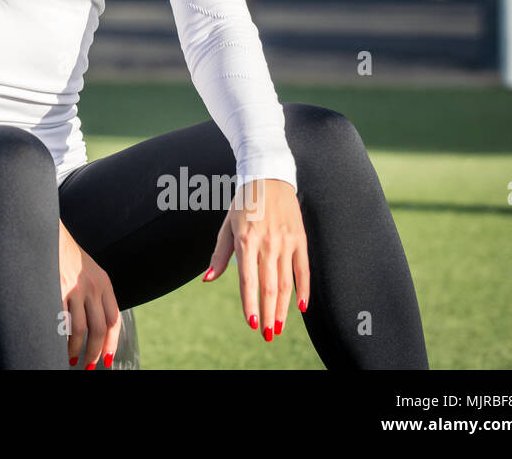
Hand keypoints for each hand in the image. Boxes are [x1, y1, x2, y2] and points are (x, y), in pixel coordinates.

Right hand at [59, 219, 120, 367]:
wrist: (44, 230)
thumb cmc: (63, 252)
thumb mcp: (86, 269)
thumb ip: (94, 292)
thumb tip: (95, 325)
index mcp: (103, 282)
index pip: (113, 320)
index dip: (111, 342)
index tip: (108, 358)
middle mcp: (92, 286)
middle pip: (98, 329)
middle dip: (94, 353)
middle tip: (88, 366)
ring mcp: (74, 288)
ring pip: (80, 330)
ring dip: (75, 349)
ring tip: (70, 357)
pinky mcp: (56, 288)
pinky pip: (61, 321)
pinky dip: (59, 337)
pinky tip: (56, 342)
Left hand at [201, 178, 308, 341]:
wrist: (269, 176)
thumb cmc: (243, 203)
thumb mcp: (227, 225)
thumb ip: (220, 254)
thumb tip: (208, 279)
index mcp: (245, 241)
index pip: (248, 281)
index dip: (249, 304)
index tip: (250, 323)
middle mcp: (267, 243)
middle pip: (269, 287)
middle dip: (267, 313)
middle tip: (267, 334)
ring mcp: (286, 242)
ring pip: (286, 283)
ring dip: (282, 308)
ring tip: (279, 326)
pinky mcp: (300, 239)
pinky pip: (304, 269)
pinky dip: (304, 289)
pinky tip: (302, 307)